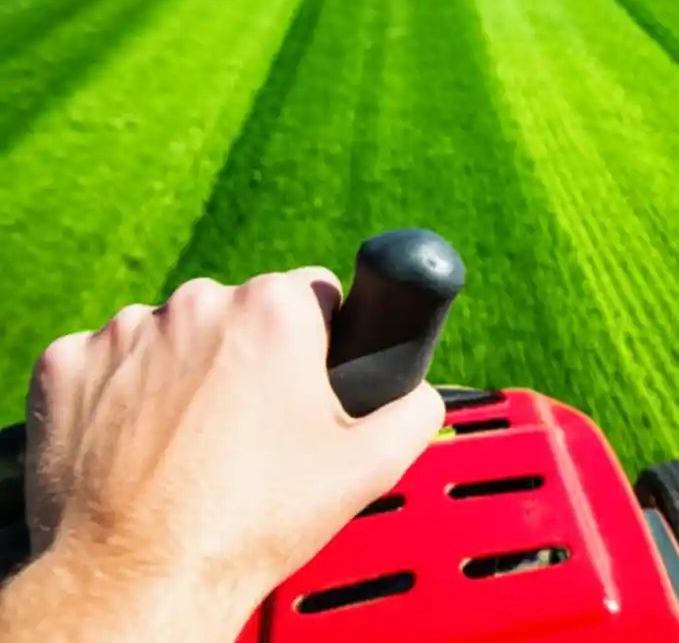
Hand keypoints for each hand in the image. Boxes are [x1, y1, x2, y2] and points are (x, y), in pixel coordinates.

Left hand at [22, 268, 444, 614]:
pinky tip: (144, 447)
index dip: (321, 344)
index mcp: (275, 311)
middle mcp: (197, 305)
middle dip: (253, 360)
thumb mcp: (368, 468)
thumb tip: (418, 395)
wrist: (142, 577)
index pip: (317, 293)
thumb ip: (414, 411)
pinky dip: (124, 397)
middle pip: (243, 315)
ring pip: (175, 337)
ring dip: (188, 375)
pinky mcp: (67, 365)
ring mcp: (124, 334)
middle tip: (257, 431)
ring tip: (197, 447)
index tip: (306, 388)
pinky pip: (108, 365)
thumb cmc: (252, 521)